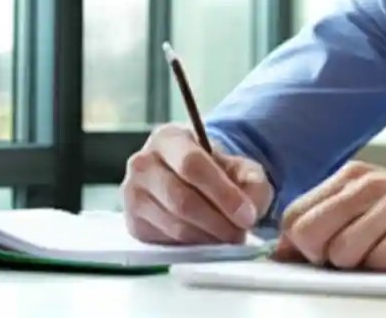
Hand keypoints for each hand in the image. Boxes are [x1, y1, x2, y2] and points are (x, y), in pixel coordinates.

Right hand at [121, 124, 273, 244]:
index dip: (223, 194)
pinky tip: (207, 240)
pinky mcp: (133, 222)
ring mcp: (132, 194)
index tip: (247, 216)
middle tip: (240, 235)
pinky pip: (166, 241)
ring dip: (208, 238)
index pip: (192, 165)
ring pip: (175, 225)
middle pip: (181, 200)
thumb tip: (249, 210)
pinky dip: (193, 247)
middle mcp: (142, 163)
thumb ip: (252, 182)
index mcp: (168, 138)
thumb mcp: (240, 166)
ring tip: (228, 238)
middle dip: (217, 222)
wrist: (191, 182)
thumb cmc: (216, 170)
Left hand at [273, 161, 385, 270]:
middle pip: (306, 234)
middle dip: (320, 259)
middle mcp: (368, 185)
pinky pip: (376, 265)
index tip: (317, 258)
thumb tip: (284, 251)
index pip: (294, 214)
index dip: (298, 245)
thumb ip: (334, 219)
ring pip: (338, 254)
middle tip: (354, 260)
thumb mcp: (380, 203)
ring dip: (358, 267)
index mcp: (354, 176)